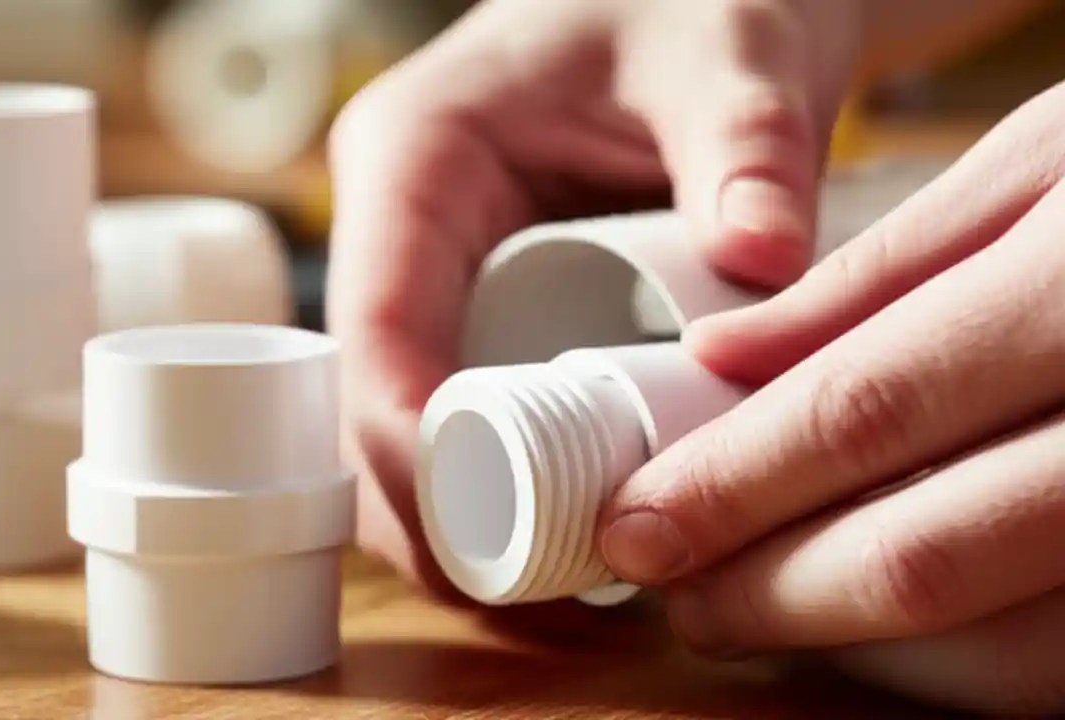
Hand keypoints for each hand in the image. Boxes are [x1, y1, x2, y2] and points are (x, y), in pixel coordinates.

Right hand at [327, 0, 858, 589]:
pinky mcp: (474, 303)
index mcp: (415, 159)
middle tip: (526, 586)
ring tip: (546, 584)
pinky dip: (489, 481)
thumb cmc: (684, 2)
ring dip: (454, 512)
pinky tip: (551, 534)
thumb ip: (746, 142)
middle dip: (432, 506)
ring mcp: (432, 271)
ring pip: (405, 416)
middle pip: (373, 396)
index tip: (483, 528)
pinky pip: (454, 405)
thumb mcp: (723, 54)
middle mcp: (400, 226)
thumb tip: (766, 262)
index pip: (375, 326)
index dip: (408, 443)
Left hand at [599, 81, 1064, 714]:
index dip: (732, 483)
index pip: (868, 409)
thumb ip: (882, 268)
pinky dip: (959, 664)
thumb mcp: (1044, 163)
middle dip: (769, 589)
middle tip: (679, 596)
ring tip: (757, 610)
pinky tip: (877, 621)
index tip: (637, 522)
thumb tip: (721, 355)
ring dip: (854, 643)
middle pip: (926, 552)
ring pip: (1009, 644)